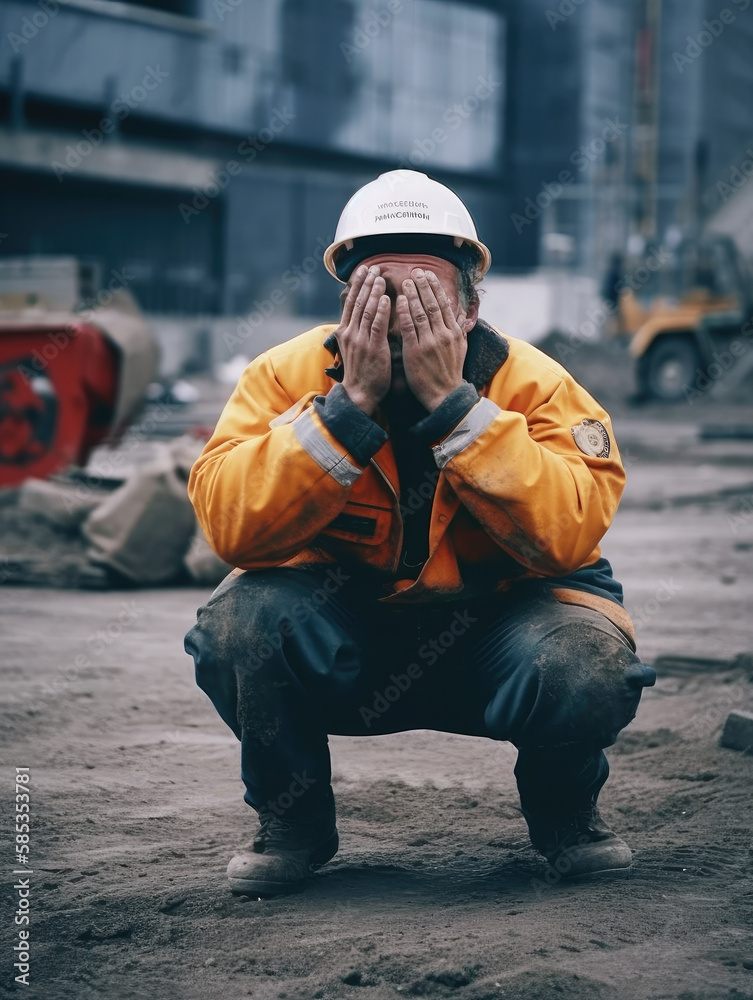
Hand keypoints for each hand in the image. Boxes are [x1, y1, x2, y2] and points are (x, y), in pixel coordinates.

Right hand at [337, 264, 391, 414]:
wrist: (359, 394)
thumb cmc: (361, 373)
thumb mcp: (354, 348)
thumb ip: (358, 331)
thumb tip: (364, 315)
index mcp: (345, 332)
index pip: (350, 302)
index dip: (357, 284)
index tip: (364, 270)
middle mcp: (350, 333)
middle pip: (357, 301)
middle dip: (365, 282)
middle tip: (373, 266)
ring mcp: (361, 340)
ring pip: (367, 310)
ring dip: (374, 291)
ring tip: (381, 277)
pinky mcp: (373, 348)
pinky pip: (377, 325)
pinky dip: (382, 310)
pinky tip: (387, 298)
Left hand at [397, 268, 468, 410]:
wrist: (445, 395)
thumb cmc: (450, 373)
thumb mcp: (461, 348)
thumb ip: (460, 329)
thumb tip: (461, 313)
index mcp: (454, 333)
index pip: (445, 304)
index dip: (435, 288)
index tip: (428, 275)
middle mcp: (444, 335)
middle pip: (433, 304)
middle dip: (424, 286)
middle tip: (416, 271)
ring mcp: (429, 343)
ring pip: (421, 312)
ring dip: (413, 295)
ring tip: (406, 281)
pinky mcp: (416, 352)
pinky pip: (409, 328)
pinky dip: (404, 312)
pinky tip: (398, 301)